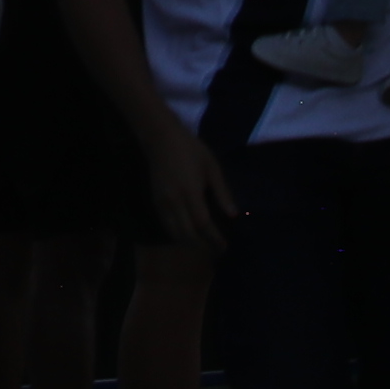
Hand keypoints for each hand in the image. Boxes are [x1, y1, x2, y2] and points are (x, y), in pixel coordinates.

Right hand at [143, 122, 235, 256]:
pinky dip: (177, 235)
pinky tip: (188, 235)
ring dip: (189, 243)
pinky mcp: (155, 202)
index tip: (224, 247)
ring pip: (175, 233)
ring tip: (203, 246)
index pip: (203, 224)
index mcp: (191, 192)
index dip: (214, 239)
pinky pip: (166, 226)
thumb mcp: (212, 167)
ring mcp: (162, 203)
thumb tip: (234, 215)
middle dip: (202, 246)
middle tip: (216, 251)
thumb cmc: (191, 149)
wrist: (161, 138)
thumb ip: (222, 192)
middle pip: (188, 234)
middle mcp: (174, 201)